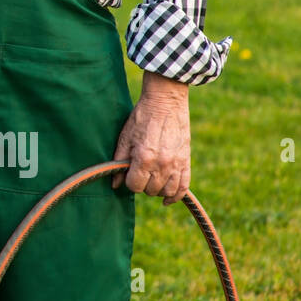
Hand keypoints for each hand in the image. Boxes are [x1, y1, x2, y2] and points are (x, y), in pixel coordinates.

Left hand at [111, 73, 190, 205]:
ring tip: (151, 179)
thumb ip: (119, 161)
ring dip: (157, 189)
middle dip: (142, 184)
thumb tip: (114, 184)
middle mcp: (162, 164)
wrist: (165, 102)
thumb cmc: (141, 118)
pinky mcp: (186, 161)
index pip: (134, 186)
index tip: (128, 173)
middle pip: (150, 190)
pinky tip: (167, 198)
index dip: (129, 181)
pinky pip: (184, 187)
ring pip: (166, 191)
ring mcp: (176, 164)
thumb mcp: (125, 137)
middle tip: (139, 171)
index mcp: (144, 158)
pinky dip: (176, 195)